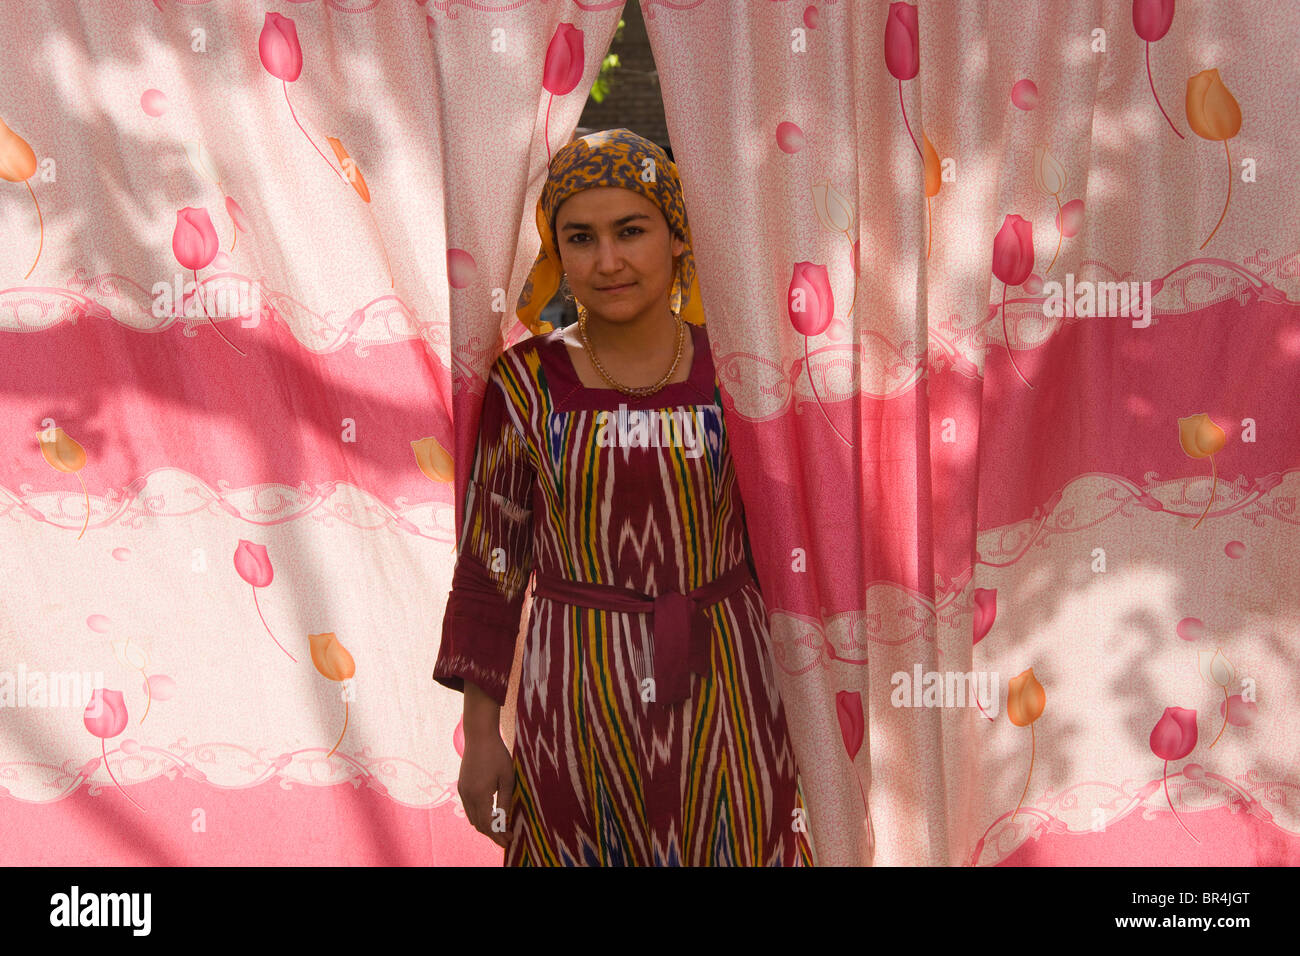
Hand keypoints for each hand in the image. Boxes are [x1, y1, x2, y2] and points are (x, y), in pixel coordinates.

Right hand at [458, 728, 514, 849]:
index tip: (510, 840)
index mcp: (480, 795)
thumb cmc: (497, 755)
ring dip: (485, 825)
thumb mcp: (507, 779)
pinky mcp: (462, 786)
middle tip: (507, 837)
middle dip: (492, 834)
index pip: (487, 825)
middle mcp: (468, 796)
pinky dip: (479, 815)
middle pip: (478, 824)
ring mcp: (463, 791)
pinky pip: (469, 808)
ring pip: (472, 817)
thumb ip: (505, 801)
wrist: (479, 736)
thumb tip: (505, 820)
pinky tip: (491, 813)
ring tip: (501, 827)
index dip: (498, 835)